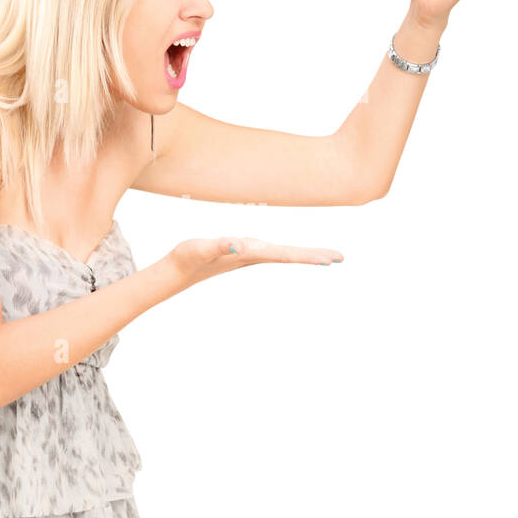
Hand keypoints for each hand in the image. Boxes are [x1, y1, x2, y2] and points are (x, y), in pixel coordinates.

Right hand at [166, 234, 344, 288]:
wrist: (176, 271)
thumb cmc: (188, 258)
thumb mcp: (202, 248)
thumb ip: (219, 246)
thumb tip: (239, 247)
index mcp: (249, 255)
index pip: (284, 255)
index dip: (307, 256)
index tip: (330, 260)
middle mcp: (253, 256)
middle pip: (289, 256)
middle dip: (314, 256)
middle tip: (341, 258)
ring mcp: (248, 255)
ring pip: (283, 255)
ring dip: (304, 256)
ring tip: (326, 258)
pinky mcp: (242, 253)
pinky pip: (272, 253)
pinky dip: (287, 253)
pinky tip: (292, 254)